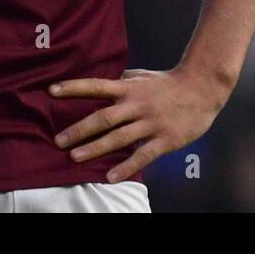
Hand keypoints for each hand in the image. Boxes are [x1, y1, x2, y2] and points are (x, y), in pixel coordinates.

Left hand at [49, 66, 228, 182]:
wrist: (202, 88)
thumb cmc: (169, 82)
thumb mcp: (143, 76)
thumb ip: (124, 80)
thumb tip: (109, 81)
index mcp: (129, 89)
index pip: (96, 86)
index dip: (73, 88)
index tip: (51, 91)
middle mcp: (136, 105)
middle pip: (103, 118)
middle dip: (78, 130)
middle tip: (57, 141)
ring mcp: (150, 123)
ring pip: (118, 138)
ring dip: (95, 148)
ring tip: (74, 157)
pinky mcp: (164, 140)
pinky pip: (142, 156)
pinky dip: (125, 167)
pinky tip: (109, 177)